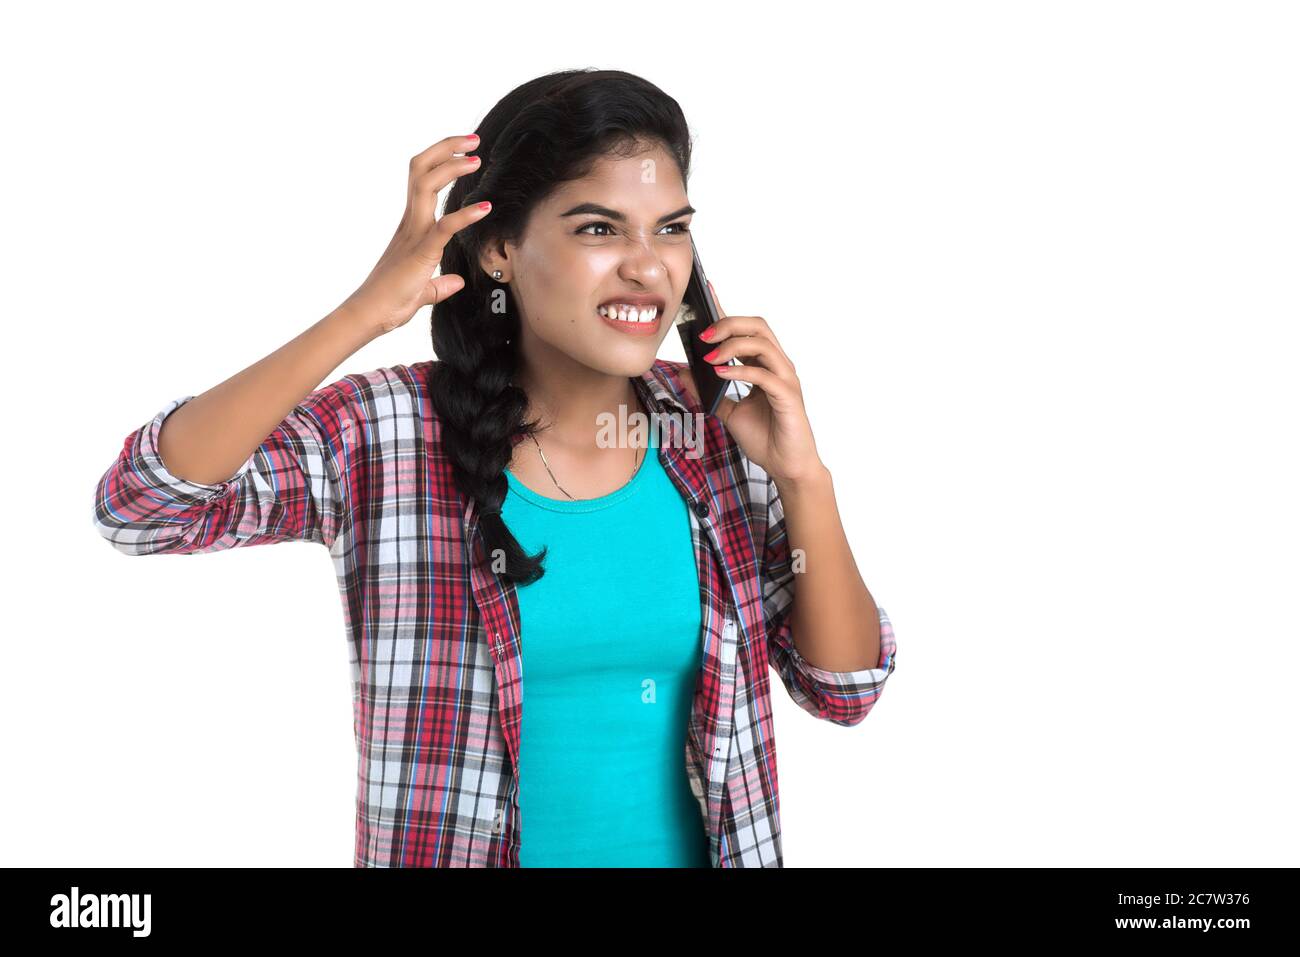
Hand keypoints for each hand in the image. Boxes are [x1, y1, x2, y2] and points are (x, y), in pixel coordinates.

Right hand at [340, 133, 492, 335]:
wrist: (370, 316)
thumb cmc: (390, 303)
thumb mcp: (423, 291)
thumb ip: (440, 284)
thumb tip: (456, 282)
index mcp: (411, 226)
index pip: (422, 180)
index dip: (442, 160)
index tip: (466, 152)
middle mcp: (410, 223)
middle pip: (421, 170)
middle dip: (447, 149)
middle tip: (473, 140)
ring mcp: (413, 235)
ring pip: (426, 186)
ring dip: (453, 168)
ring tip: (476, 158)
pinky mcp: (420, 252)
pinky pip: (443, 226)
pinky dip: (465, 215)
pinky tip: (485, 207)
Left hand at [699, 280, 825, 483]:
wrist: (786, 467)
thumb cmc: (765, 438)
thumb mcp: (728, 412)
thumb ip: (709, 392)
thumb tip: (684, 374)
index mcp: (765, 366)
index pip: (746, 330)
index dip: (726, 311)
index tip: (705, 293)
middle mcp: (778, 367)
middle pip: (758, 326)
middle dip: (729, 324)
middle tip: (703, 335)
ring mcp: (786, 380)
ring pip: (763, 344)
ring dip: (733, 345)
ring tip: (709, 356)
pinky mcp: (788, 397)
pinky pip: (765, 375)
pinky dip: (741, 370)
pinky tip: (720, 373)